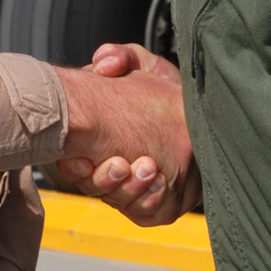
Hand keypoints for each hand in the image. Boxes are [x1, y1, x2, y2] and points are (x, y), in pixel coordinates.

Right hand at [54, 44, 200, 224]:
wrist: (194, 108)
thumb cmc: (162, 88)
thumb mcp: (141, 65)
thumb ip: (120, 56)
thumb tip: (104, 64)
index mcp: (97, 144)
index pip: (75, 166)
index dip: (76, 168)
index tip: (84, 160)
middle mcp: (113, 168)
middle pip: (98, 190)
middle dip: (108, 181)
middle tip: (123, 164)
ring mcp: (135, 188)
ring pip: (123, 203)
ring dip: (132, 190)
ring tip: (148, 170)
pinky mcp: (160, 204)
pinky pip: (150, 214)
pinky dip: (152, 202)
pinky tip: (160, 183)